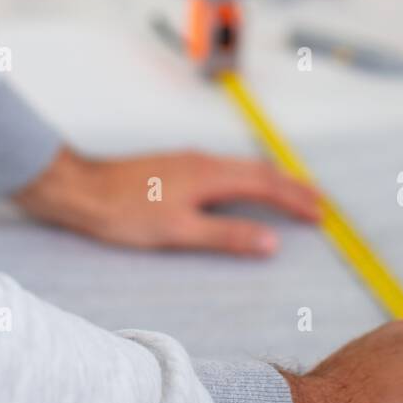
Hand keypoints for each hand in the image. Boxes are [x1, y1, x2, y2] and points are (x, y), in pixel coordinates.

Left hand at [13, 145, 321, 253]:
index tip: (321, 214)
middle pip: (260, 171)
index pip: (266, 186)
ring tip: (292, 192)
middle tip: (320, 202)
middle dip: (292, 187)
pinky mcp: (177, 165)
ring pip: (243, 167)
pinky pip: (227, 167)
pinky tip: (244, 186)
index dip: (296, 200)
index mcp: (210, 175)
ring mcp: (190, 160)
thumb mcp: (179, 231)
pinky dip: (249, 177)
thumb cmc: (125, 213)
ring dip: (272, 180)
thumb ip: (226, 235)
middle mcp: (205, 161)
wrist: (81, 188)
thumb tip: (270, 242)